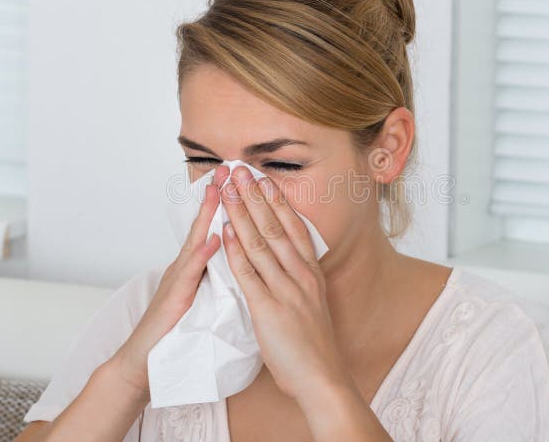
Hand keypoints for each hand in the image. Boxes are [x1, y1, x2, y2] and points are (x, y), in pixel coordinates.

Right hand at [111, 166, 232, 392]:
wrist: (143, 362)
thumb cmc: (174, 331)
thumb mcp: (200, 297)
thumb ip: (212, 275)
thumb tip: (234, 259)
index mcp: (195, 268)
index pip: (213, 230)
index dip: (226, 206)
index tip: (239, 180)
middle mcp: (185, 268)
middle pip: (202, 226)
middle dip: (215, 197)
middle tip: (227, 168)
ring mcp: (177, 280)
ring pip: (195, 241)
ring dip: (207, 215)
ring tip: (220, 190)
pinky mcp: (173, 298)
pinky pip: (190, 274)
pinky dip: (202, 255)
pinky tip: (214, 238)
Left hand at [219, 165, 351, 402]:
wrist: (322, 378)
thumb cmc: (314, 347)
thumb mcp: (311, 305)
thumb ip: (299, 282)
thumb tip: (288, 266)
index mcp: (311, 273)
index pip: (293, 227)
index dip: (276, 201)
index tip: (263, 179)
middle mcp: (301, 275)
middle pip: (275, 227)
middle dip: (255, 196)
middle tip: (240, 171)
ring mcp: (286, 289)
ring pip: (260, 242)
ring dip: (242, 213)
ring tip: (228, 189)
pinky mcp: (269, 308)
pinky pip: (249, 272)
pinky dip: (236, 249)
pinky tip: (226, 230)